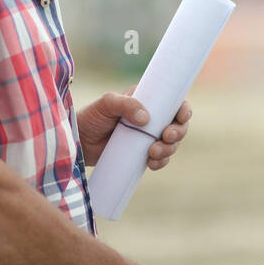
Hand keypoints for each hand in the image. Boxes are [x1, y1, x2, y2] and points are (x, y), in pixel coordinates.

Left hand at [77, 86, 191, 167]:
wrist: (79, 143)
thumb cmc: (91, 117)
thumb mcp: (107, 104)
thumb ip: (126, 104)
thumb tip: (145, 118)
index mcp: (147, 101)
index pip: (173, 103)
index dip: (183, 110)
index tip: (181, 117)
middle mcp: (152, 118)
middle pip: (178, 125)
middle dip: (178, 132)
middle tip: (166, 137)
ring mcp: (148, 137)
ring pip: (171, 143)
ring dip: (169, 149)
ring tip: (153, 153)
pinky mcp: (142, 154)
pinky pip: (160, 159)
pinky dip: (161, 162)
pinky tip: (151, 163)